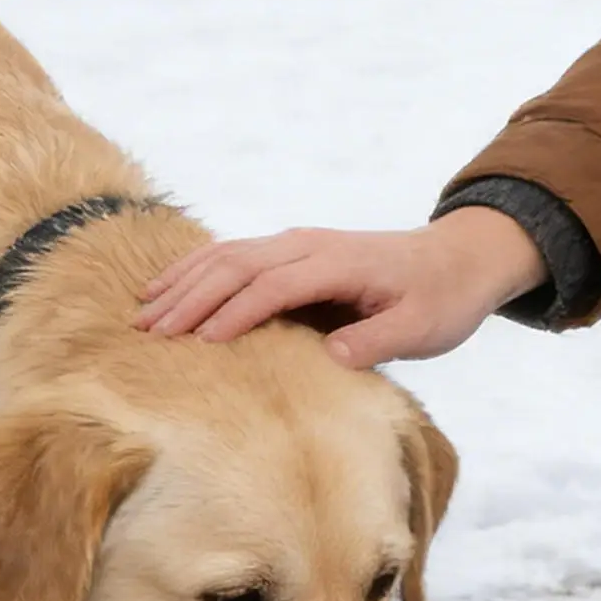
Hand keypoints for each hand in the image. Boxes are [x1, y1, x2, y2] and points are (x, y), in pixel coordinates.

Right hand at [136, 207, 547, 367]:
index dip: (236, 313)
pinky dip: (195, 271)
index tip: (201, 344)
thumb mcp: (422, 328)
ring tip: (142, 314)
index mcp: (340, 264)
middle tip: (150, 334)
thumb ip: (378, 341)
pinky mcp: (291, 251)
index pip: (275, 286)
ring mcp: (297, 244)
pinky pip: (233, 255)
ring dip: (183, 283)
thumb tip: (332, 356)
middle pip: (237, 265)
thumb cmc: (441, 300)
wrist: (458, 259)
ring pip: (227, 255)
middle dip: (190, 298)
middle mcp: (310, 246)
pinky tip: (166, 290)